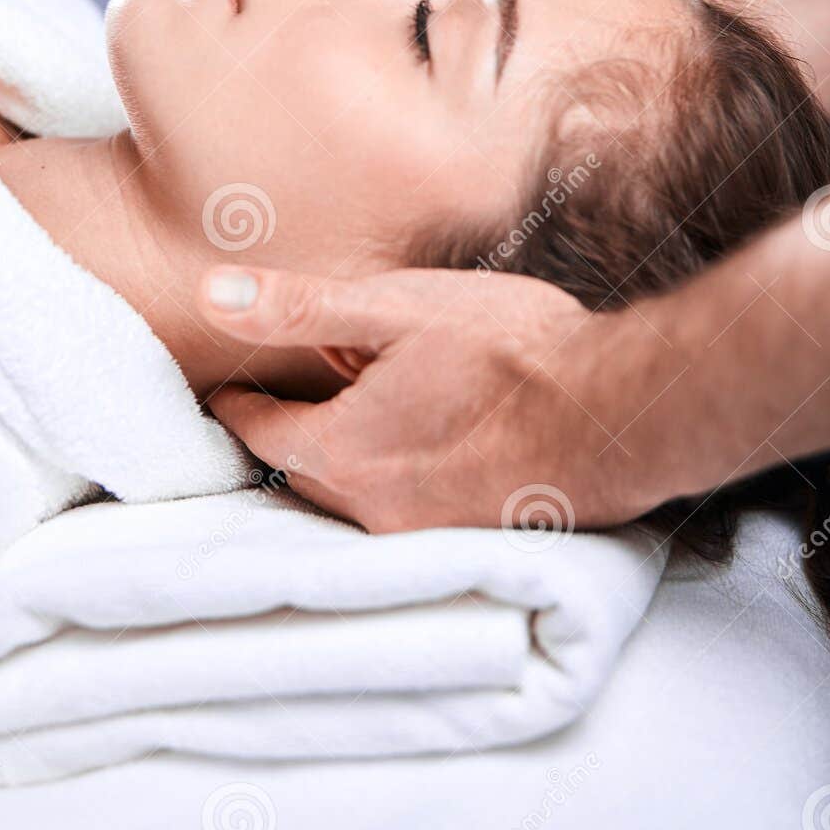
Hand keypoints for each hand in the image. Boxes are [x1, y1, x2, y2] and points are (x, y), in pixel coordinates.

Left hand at [200, 266, 667, 531]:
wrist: (616, 414)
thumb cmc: (512, 352)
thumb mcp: (398, 308)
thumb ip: (302, 307)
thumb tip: (213, 292)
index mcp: (339, 450)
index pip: (255, 429)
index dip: (237, 399)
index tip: (228, 384)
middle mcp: (367, 507)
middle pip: (299, 466)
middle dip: (291, 425)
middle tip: (294, 383)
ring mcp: (417, 531)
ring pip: (348, 490)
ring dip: (344, 450)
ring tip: (362, 402)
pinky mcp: (462, 536)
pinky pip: (397, 505)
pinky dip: (391, 471)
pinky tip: (420, 435)